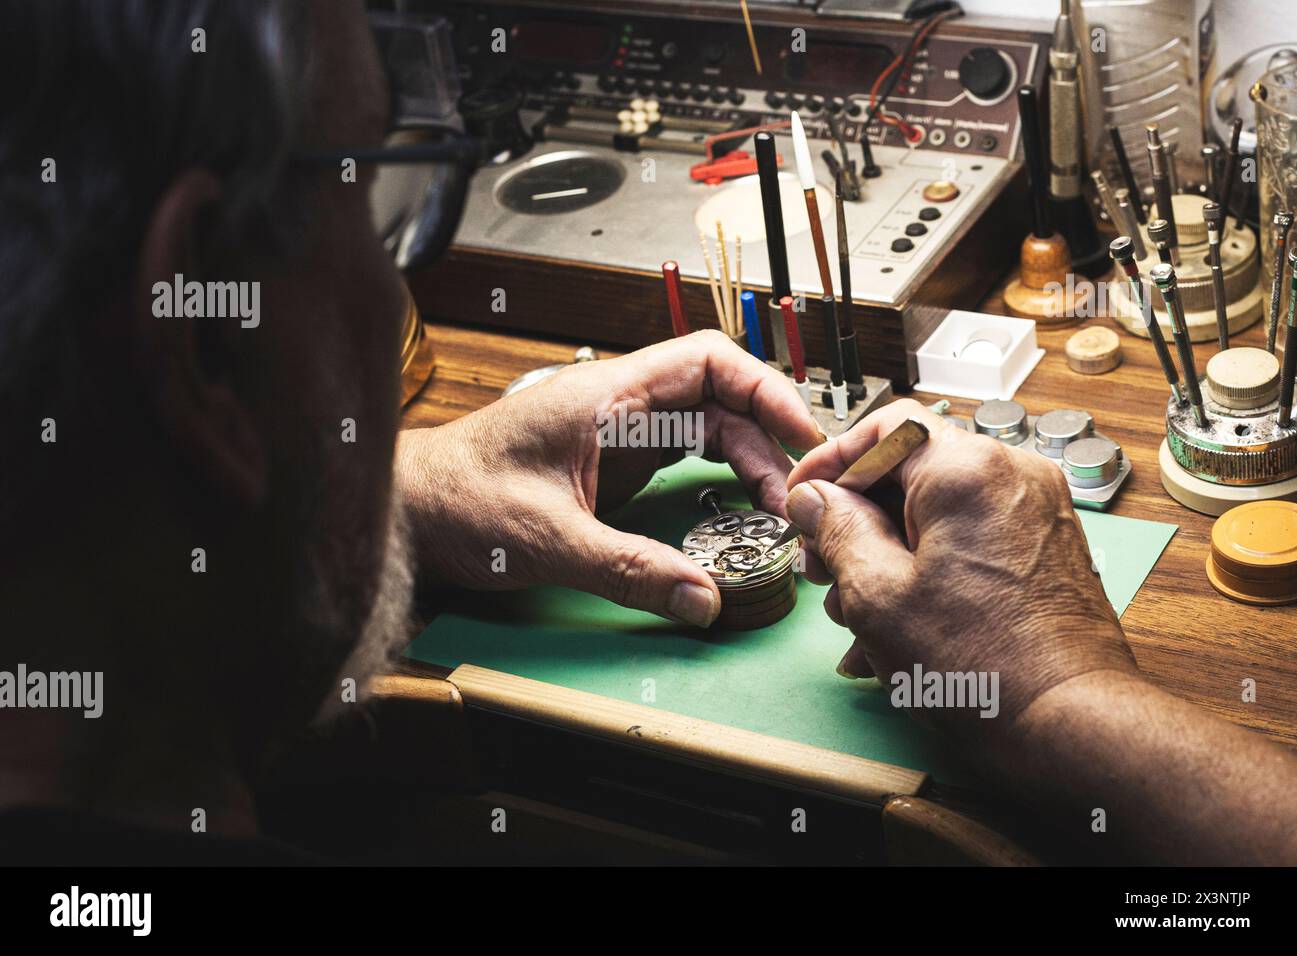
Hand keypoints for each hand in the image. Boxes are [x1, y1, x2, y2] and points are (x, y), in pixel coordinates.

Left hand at [397, 330, 823, 626]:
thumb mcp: (546, 538)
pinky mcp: (612, 464)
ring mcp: (617, 433)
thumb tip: (701, 598)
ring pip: (705, 428)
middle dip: (765, 440)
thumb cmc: (455, 498)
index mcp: (604, 395)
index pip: (706, 360)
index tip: (800, 432)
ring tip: (774, 509)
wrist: (408, 512)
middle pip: (718, 399)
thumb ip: (628, 571)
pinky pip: (682, 458)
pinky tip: (736, 508)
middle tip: (794, 495)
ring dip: (746, 462)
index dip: (764, 388)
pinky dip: (717, 478)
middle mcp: (617, 405)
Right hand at [784, 398, 1137, 735]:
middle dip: (855, 518)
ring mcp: (1035, 510)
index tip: (803, 496)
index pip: (883, 427)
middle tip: (823, 565)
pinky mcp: (1045, 545)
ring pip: (936, 509)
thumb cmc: (985, 668)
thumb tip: (813, 496)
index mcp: (967, 470)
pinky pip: (969, 536)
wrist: (1069, 724)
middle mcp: (1011, 475)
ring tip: (856, 610)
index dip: (831, 461)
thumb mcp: (877, 594)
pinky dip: (927, 565)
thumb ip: (836, 529)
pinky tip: (898, 620)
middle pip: (909, 470)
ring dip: (886, 550)